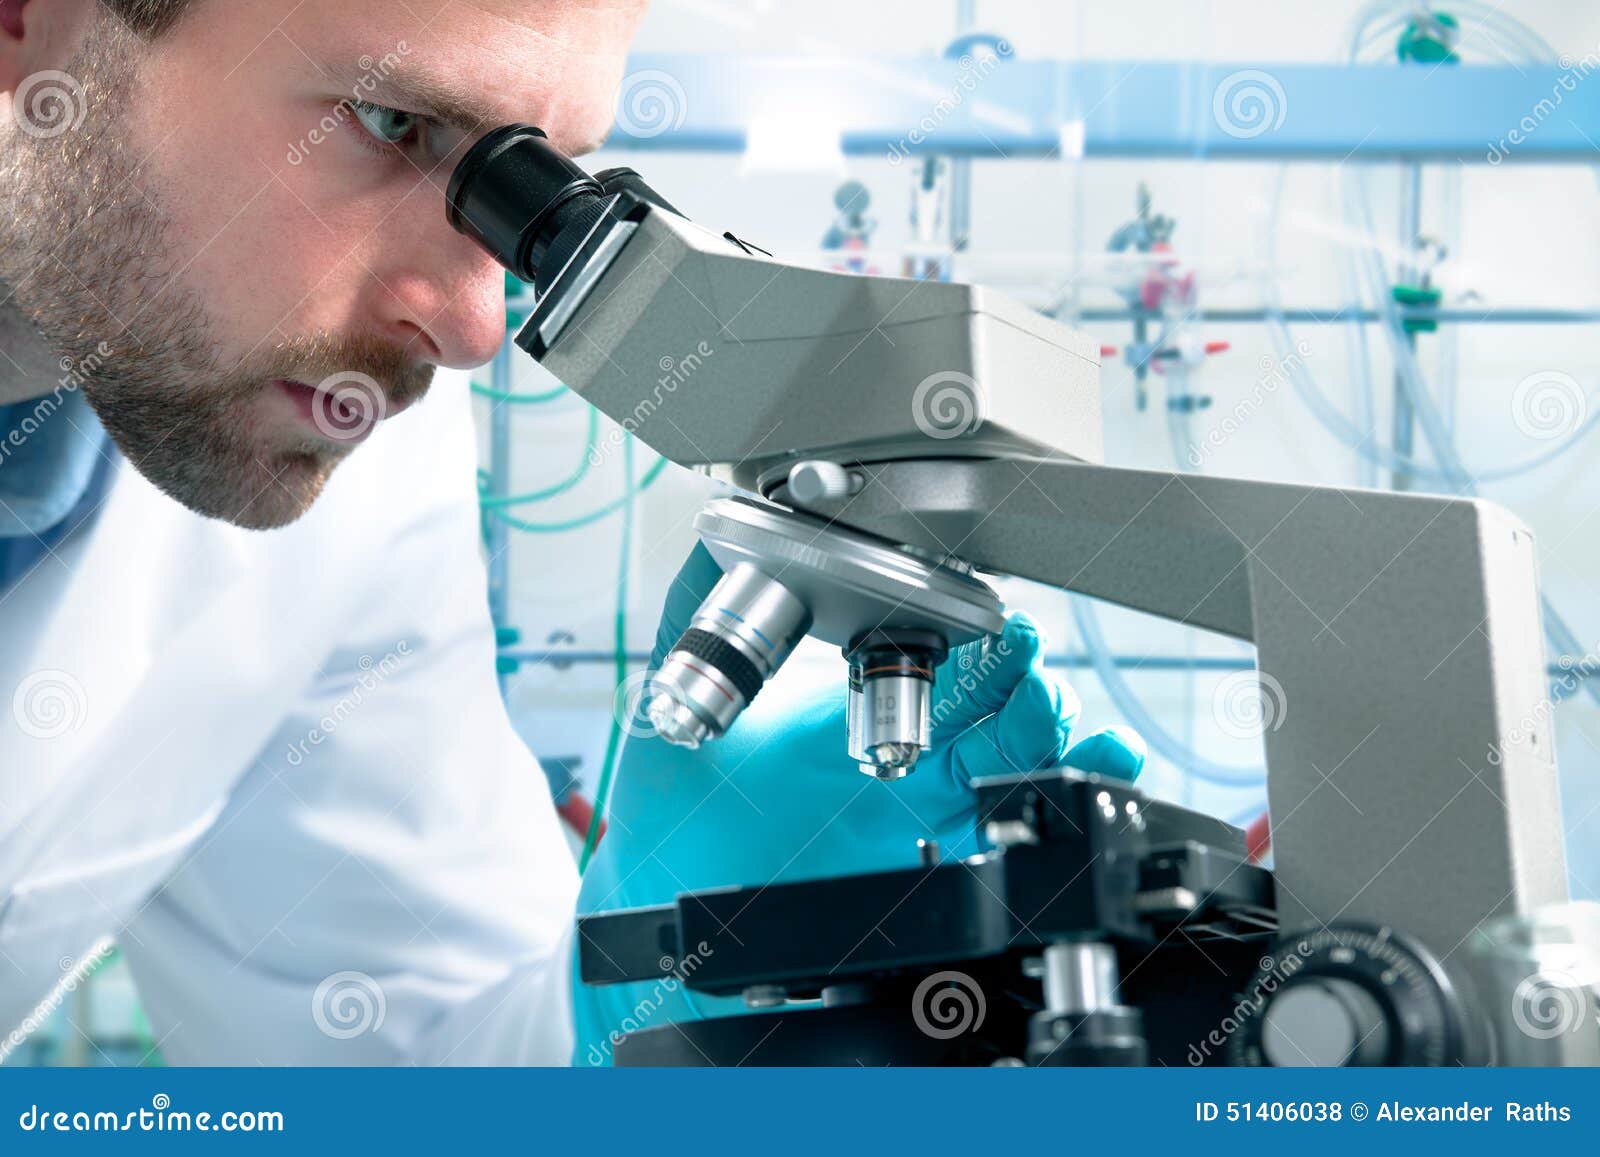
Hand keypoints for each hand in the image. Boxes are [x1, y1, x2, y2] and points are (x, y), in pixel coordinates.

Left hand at [571, 544, 1143, 1064]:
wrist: (655, 903)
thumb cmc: (668, 811)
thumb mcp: (675, 701)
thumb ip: (696, 613)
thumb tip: (718, 529)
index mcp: (851, 708)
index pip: (937, 660)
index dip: (980, 641)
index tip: (1001, 627)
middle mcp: (899, 758)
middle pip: (998, 710)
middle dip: (1027, 686)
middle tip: (1029, 674)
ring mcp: (920, 816)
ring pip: (1019, 768)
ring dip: (1058, 741)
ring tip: (1077, 732)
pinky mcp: (927, 874)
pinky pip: (1010, 840)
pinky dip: (1063, 809)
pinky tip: (1097, 781)